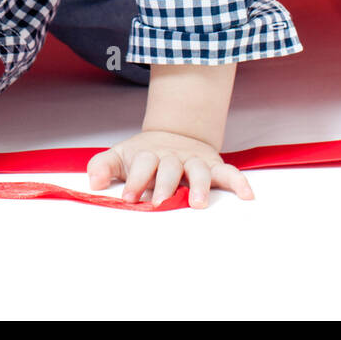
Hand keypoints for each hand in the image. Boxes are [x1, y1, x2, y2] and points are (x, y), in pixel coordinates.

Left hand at [87, 130, 254, 207]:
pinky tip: (247, 195)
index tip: (130, 198)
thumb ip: (103, 166)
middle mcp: (173, 157)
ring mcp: (194, 161)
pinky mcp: (213, 165)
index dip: (136, 180)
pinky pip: (228, 173)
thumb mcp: (121, 156)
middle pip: (170, 167)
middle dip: (165, 184)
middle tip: (160, 202)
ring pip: (199, 170)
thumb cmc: (144, 156)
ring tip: (198, 204)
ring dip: (199, 186)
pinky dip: (239, 182)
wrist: (174, 136)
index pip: (143, 164)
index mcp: (149, 154)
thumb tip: (93, 181)